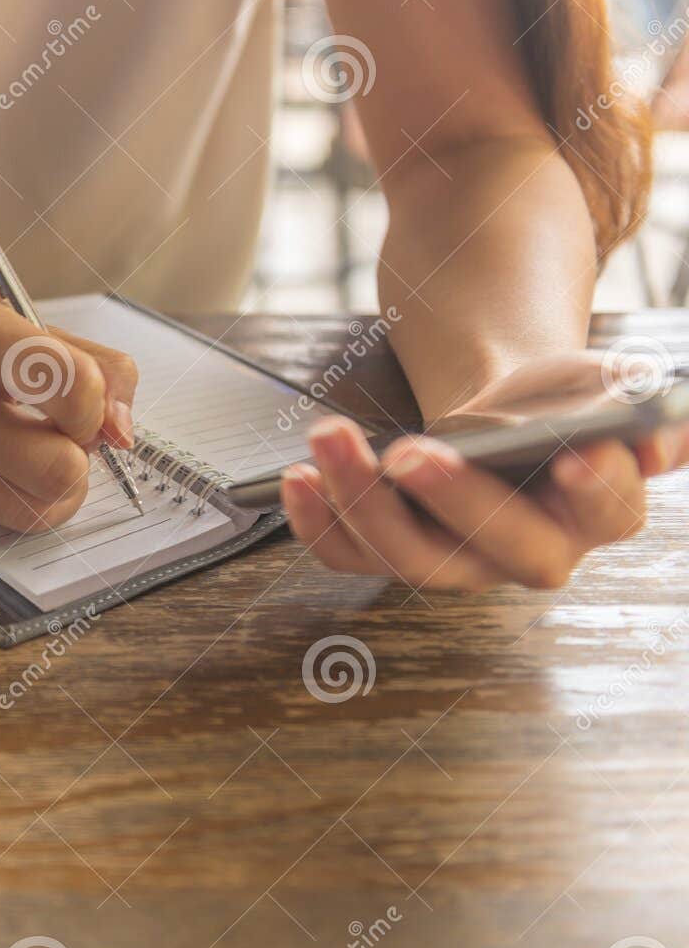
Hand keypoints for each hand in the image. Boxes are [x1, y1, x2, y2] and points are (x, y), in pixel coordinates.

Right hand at [0, 293, 137, 531]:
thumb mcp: (12, 325)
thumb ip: (89, 367)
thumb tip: (124, 433)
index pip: (74, 389)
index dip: (95, 408)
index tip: (81, 405)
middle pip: (58, 471)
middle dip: (77, 463)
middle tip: (59, 440)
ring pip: (30, 511)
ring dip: (49, 491)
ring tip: (30, 457)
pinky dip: (4, 499)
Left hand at [282, 353, 688, 589]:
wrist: (509, 410)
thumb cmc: (562, 399)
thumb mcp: (611, 382)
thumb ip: (641, 405)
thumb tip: (656, 439)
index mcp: (601, 513)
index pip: (607, 510)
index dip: (594, 485)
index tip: (576, 449)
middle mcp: (532, 554)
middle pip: (497, 544)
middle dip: (452, 497)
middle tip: (410, 452)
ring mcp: (459, 565)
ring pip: (409, 556)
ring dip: (361, 499)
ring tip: (329, 437)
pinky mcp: (397, 557)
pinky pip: (350, 555)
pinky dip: (315, 521)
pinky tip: (294, 477)